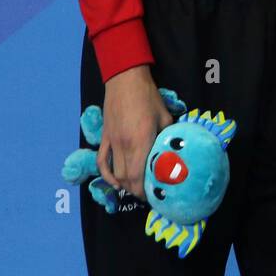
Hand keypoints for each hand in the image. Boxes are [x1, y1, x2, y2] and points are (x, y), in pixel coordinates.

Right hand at [97, 65, 173, 202]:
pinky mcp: (104, 138)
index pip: (139, 175)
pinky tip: (115, 182)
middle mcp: (124, 145)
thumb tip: (174, 151)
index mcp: (141, 141)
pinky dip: (107, 175)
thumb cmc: (148, 97)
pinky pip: (102, 161)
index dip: (145, 190)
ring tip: (136, 189)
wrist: (125, 80)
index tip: (155, 195)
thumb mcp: (165, 116)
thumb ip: (167, 136)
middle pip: (127, 179)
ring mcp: (112, 142)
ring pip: (115, 173)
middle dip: (137, 191)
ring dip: (125, 185)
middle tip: (148, 193)